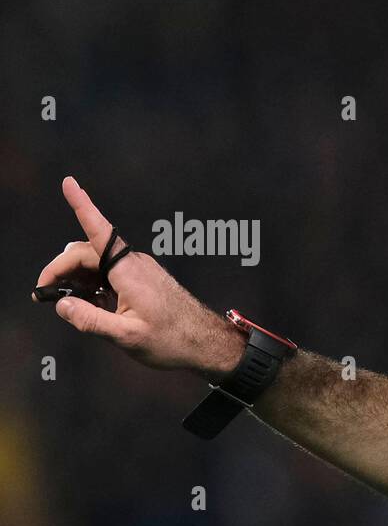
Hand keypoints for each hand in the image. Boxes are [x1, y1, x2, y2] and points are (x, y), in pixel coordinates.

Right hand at [33, 177, 243, 376]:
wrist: (206, 343)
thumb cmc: (172, 340)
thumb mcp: (126, 336)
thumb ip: (90, 319)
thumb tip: (62, 304)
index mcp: (129, 271)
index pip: (99, 232)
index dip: (82, 206)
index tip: (69, 182)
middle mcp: (134, 263)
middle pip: (86, 252)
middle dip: (61, 268)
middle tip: (43, 293)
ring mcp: (140, 270)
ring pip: (97, 263)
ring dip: (76, 277)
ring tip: (66, 301)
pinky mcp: (143, 279)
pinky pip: (110, 273)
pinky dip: (93, 284)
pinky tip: (91, 304)